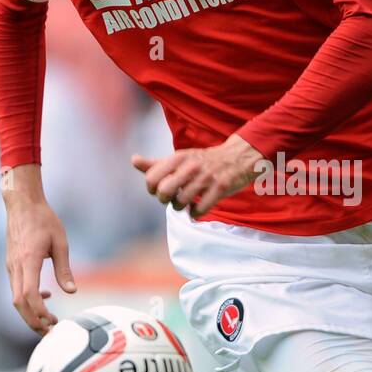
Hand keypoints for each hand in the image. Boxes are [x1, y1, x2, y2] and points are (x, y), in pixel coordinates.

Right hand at [3, 184, 75, 333]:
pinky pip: (17, 288)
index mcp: (28, 260)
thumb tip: (72, 292)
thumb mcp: (60, 242)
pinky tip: (46, 297)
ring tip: (49, 322)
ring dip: (30, 313)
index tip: (52, 322)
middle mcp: (16, 266)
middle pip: (19, 303)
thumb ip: (64, 269)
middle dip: (33, 321)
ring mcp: (11, 266)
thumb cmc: (44, 219)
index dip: (39, 312)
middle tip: (50, 333)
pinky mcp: (12, 264)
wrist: (22, 203)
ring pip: (16, 298)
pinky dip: (29, 299)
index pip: (29, 295)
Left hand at [132, 133, 260, 218]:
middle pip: (164, 192)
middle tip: (172, 199)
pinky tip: (197, 209)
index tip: (159, 190)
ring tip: (186, 203)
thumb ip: (156, 163)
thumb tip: (133, 160)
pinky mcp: (220, 188)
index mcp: (178, 158)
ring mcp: (206, 178)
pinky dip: (195, 214)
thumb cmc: (203, 161)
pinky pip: (199, 210)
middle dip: (165, 200)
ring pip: (181, 203)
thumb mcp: (180, 158)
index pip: (151, 178)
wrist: (237, 157)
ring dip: (181, 208)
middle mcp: (190, 166)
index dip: (152, 189)